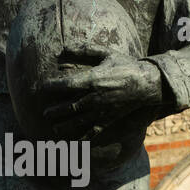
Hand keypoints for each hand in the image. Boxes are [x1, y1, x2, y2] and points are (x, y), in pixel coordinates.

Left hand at [41, 57, 164, 137]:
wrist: (147, 83)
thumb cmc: (126, 65)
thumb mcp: (106, 53)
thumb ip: (85, 50)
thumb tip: (65, 47)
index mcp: (94, 79)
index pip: (68, 84)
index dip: (53, 86)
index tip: (42, 87)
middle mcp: (96, 97)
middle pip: (70, 106)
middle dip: (55, 110)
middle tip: (44, 113)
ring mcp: (102, 110)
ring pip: (79, 120)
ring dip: (65, 126)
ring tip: (54, 129)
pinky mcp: (110, 118)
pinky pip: (95, 130)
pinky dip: (85, 138)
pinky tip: (76, 142)